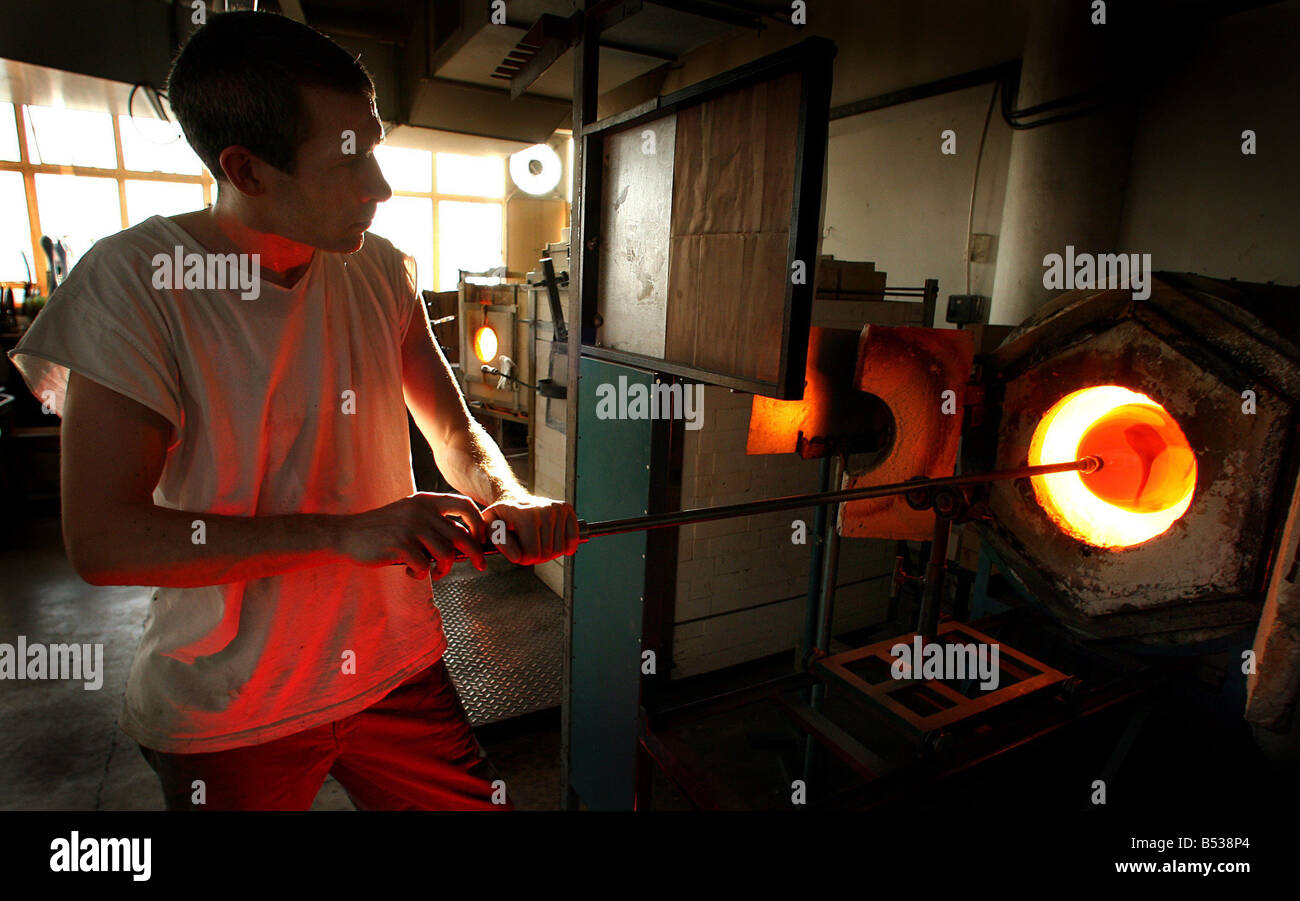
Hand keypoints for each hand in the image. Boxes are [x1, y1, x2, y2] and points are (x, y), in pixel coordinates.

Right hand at [340, 493, 487, 580]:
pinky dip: (421, 575)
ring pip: (446, 554)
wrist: (347, 534)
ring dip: (443, 569)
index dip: (479, 524)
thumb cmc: (384, 529)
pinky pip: (425, 566)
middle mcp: (422, 512)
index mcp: (427, 501)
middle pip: (462, 536)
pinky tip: (411, 572)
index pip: (466, 506)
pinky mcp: (400, 545)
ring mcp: (411, 528)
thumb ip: (436, 523)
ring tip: (433, 572)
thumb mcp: (411, 515)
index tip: (481, 540)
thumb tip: (468, 540)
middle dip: (475, 554)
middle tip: (480, 566)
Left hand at [481, 493, 578, 564]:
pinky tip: (556, 543)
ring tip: (537, 542)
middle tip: (527, 548)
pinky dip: (566, 547)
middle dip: (536, 557)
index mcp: (525, 515)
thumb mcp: (492, 528)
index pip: (532, 554)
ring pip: (559, 550)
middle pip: (546, 554)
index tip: (517, 552)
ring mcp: (557, 509)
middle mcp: (544, 509)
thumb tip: (517, 557)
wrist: (514, 500)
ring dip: (548, 553)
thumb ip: (501, 543)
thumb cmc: (503, 518)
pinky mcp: (567, 509)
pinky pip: (572, 539)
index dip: (523, 559)